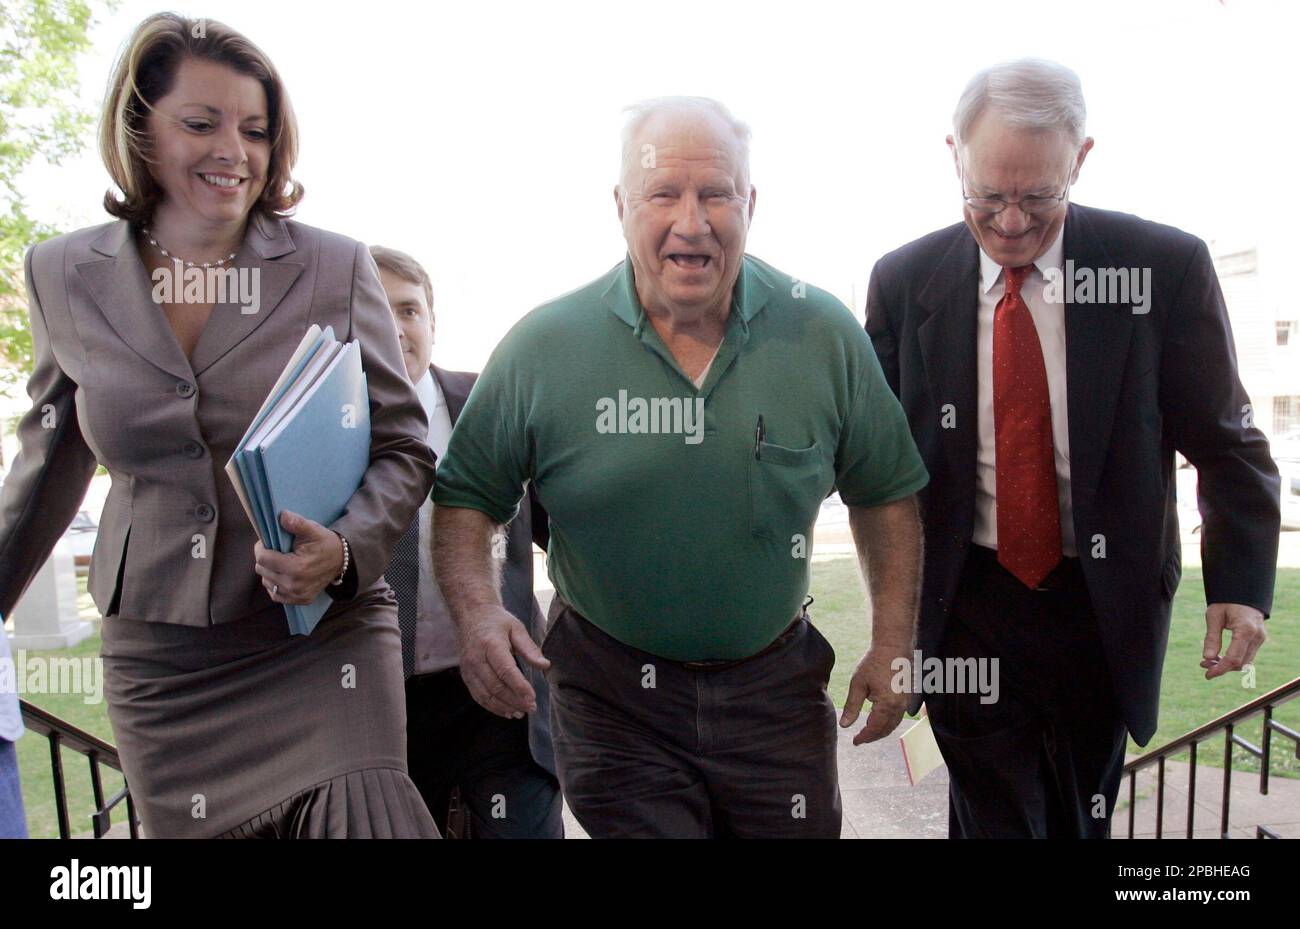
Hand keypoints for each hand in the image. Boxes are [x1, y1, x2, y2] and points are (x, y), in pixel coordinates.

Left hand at [254, 510, 344, 604]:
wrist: (342, 561)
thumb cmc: (325, 543)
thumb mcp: (313, 530)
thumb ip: (297, 523)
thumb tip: (282, 516)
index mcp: (296, 567)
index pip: (262, 559)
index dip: (260, 548)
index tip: (266, 542)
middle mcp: (294, 585)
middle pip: (262, 570)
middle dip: (264, 558)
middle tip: (274, 550)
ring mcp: (296, 595)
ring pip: (266, 582)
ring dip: (268, 571)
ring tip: (279, 562)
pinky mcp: (299, 600)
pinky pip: (275, 594)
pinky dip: (275, 584)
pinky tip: (282, 574)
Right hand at [457, 604, 549, 718]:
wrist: (471, 615)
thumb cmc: (497, 621)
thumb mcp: (516, 628)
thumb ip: (530, 648)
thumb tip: (545, 666)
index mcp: (490, 644)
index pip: (505, 670)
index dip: (519, 686)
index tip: (533, 697)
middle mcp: (476, 658)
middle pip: (496, 686)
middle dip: (514, 700)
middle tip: (531, 707)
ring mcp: (469, 668)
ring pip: (486, 694)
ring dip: (504, 707)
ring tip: (521, 713)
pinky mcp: (466, 675)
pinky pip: (478, 696)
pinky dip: (492, 706)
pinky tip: (506, 711)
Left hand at [840, 641, 911, 744]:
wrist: (894, 646)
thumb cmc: (874, 662)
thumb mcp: (858, 684)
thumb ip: (852, 707)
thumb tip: (845, 725)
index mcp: (887, 705)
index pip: (874, 729)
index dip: (864, 737)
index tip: (854, 742)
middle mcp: (899, 707)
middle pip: (886, 730)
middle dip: (872, 737)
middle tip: (859, 739)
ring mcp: (906, 702)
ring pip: (894, 724)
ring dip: (881, 731)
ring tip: (868, 733)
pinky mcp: (908, 697)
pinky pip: (899, 716)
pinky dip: (889, 722)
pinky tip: (879, 720)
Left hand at [1201, 602, 1265, 679]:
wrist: (1242, 593)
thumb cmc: (1225, 602)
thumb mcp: (1213, 616)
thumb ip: (1211, 637)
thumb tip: (1207, 657)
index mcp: (1246, 630)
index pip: (1234, 658)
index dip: (1220, 669)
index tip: (1207, 674)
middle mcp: (1257, 637)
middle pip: (1240, 663)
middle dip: (1222, 667)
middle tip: (1203, 664)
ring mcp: (1260, 639)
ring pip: (1245, 661)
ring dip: (1227, 665)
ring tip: (1208, 661)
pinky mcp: (1259, 639)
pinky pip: (1247, 655)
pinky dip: (1234, 659)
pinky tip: (1219, 657)